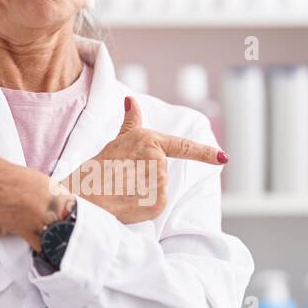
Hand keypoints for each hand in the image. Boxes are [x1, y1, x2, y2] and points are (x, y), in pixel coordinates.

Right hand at [57, 97, 226, 224]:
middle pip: (162, 173)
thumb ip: (132, 123)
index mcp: (150, 141)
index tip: (222, 158)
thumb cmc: (98, 167)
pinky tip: (128, 203)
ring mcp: (159, 181)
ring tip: (123, 191)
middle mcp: (158, 160)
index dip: (204, 153)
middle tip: (123, 180)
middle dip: (145, 179)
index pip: (183, 147)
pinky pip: (156, 206)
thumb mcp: (118, 140)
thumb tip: (131, 100)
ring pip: (158, 190)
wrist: (85, 194)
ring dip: (143, 193)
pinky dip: (143, 207)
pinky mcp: (158, 202)